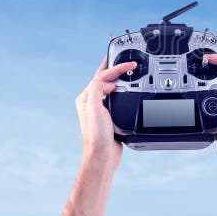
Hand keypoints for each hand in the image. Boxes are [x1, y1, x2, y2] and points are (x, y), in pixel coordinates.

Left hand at [74, 58, 136, 172]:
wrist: (103, 156)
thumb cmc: (97, 135)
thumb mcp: (94, 107)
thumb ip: (97, 88)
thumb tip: (110, 82)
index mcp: (86, 97)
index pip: (101, 75)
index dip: (116, 67)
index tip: (130, 63)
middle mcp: (92, 102)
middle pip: (104, 79)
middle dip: (116, 69)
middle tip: (127, 59)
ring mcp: (101, 109)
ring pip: (111, 88)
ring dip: (120, 79)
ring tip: (129, 71)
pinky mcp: (110, 117)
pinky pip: (118, 99)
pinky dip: (125, 91)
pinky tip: (130, 91)